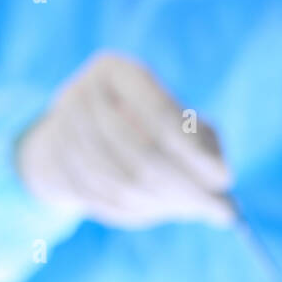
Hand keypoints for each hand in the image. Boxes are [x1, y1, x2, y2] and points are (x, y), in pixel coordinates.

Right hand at [16, 53, 234, 227]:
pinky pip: (101, 201)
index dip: (194, 153)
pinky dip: (137, 211)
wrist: (83, 128)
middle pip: (141, 155)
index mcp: (116, 70)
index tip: (227, 180)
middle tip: (217, 208)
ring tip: (192, 208)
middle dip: (185, 189)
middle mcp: (82, 93)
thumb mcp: (183, 121)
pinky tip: (158, 208)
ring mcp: (61, 130)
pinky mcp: (55, 164)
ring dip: (165, 205)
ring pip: (123, 184)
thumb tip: (225, 190)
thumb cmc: (152, 121)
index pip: (159, 115)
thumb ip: (206, 148)